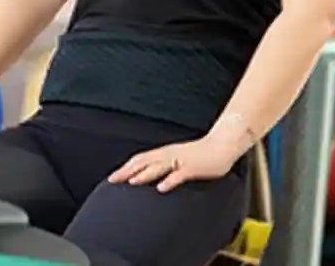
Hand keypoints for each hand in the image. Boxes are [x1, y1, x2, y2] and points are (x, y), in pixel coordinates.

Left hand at [107, 133, 245, 192]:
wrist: (222, 145)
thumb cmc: (200, 154)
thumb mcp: (178, 159)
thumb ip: (165, 166)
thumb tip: (151, 177)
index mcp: (164, 153)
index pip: (139, 160)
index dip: (125, 168)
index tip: (112, 177)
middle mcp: (169, 155)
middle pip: (143, 162)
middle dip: (127, 171)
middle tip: (112, 180)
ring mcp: (181, 160)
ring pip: (159, 166)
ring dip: (145, 174)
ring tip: (132, 181)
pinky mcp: (193, 168)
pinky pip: (180, 174)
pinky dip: (170, 181)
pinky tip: (162, 188)